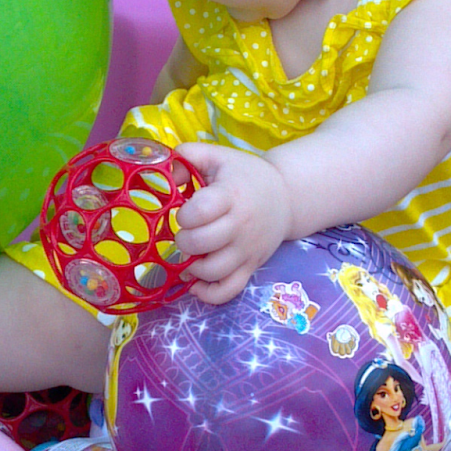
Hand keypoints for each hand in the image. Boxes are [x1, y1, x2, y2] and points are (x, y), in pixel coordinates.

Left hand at [172, 142, 292, 303]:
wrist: (286, 196)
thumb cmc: (244, 175)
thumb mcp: (217, 156)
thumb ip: (186, 157)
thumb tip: (164, 177)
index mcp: (231, 194)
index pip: (200, 211)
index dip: (184, 214)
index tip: (185, 212)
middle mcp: (241, 225)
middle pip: (202, 243)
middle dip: (183, 240)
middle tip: (185, 233)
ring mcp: (247, 250)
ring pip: (213, 271)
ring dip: (192, 267)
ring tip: (190, 254)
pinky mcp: (251, 267)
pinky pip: (230, 291)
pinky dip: (209, 294)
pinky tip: (195, 284)